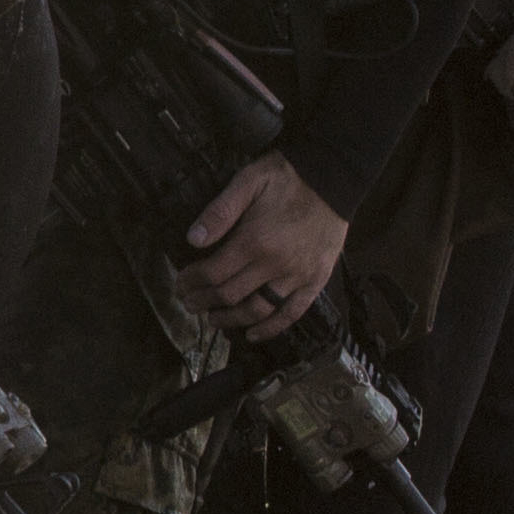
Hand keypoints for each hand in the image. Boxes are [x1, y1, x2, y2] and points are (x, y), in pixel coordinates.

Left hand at [178, 153, 348, 340]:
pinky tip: (253, 335)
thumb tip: (192, 238)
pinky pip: (292, 313)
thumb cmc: (287, 178)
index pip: (213, 273)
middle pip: (230, 295)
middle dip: (204, 302)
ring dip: (231, 320)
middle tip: (189, 303)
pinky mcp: (316, 281)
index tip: (180, 284)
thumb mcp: (248, 181)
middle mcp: (275, 265)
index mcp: (254, 241)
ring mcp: (297, 276)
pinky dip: (271, 329)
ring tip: (213, 319)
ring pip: (258, 310)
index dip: (192, 282)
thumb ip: (219, 211)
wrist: (333, 179)